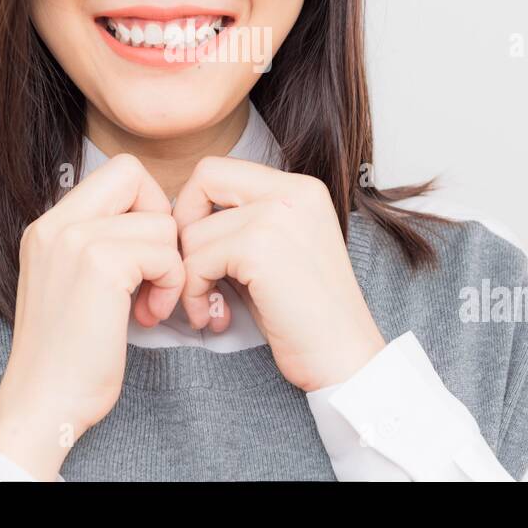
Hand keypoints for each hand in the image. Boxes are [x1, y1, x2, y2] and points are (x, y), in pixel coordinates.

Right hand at [0, 153, 184, 479]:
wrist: (42, 405)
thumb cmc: (67, 358)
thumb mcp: (75, 284)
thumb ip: (102, 246)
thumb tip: (157, 223)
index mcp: (48, 226)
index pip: (116, 173)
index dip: (145, 205)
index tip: (145, 254)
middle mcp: (54, 224)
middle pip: (133, 173)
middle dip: (161, 218)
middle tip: (156, 268)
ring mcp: (74, 240)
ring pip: (159, 220)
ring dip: (169, 265)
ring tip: (149, 304)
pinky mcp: (99, 265)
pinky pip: (165, 252)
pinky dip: (171, 284)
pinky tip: (148, 316)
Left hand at [170, 156, 386, 392]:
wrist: (345, 358)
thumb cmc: (308, 316)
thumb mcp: (277, 253)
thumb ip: (240, 225)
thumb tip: (182, 219)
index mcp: (300, 189)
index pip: (221, 170)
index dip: (197, 207)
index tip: (201, 251)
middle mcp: (293, 191)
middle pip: (204, 178)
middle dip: (185, 228)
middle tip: (193, 272)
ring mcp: (277, 215)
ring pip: (195, 231)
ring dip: (191, 275)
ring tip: (211, 307)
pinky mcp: (260, 247)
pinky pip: (198, 261)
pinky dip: (196, 293)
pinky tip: (216, 318)